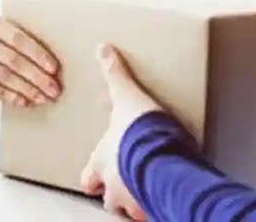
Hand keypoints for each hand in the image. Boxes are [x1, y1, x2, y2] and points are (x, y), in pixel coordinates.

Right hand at [0, 5, 60, 107]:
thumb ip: (4, 30)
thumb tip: (32, 47)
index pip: (22, 40)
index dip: (39, 55)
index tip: (54, 68)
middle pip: (17, 63)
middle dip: (39, 78)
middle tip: (54, 89)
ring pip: (6, 78)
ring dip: (27, 90)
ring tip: (43, 98)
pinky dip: (7, 95)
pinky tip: (21, 101)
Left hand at [80, 44, 162, 219]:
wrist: (161, 150)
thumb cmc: (140, 129)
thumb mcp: (126, 95)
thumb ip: (115, 74)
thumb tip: (103, 50)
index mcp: (102, 161)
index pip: (87, 179)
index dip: (93, 178)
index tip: (98, 177)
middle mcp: (113, 184)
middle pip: (108, 199)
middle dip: (118, 193)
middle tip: (131, 183)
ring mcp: (132, 199)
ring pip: (130, 209)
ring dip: (138, 202)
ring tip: (152, 193)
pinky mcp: (153, 206)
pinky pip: (153, 213)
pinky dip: (158, 208)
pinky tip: (168, 199)